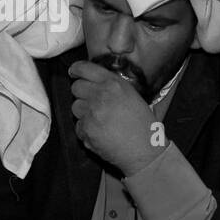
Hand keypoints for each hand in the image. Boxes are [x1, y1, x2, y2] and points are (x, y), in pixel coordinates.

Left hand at [69, 61, 158, 175]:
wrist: (145, 150)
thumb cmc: (144, 125)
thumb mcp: (133, 97)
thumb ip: (113, 86)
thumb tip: (95, 83)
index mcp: (114, 84)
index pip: (85, 68)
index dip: (76, 70)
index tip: (74, 73)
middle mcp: (101, 95)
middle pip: (76, 87)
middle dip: (82, 94)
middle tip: (93, 103)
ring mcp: (91, 113)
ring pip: (75, 107)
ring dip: (84, 112)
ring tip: (101, 120)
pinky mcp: (86, 129)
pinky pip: (78, 126)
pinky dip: (87, 130)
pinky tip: (102, 133)